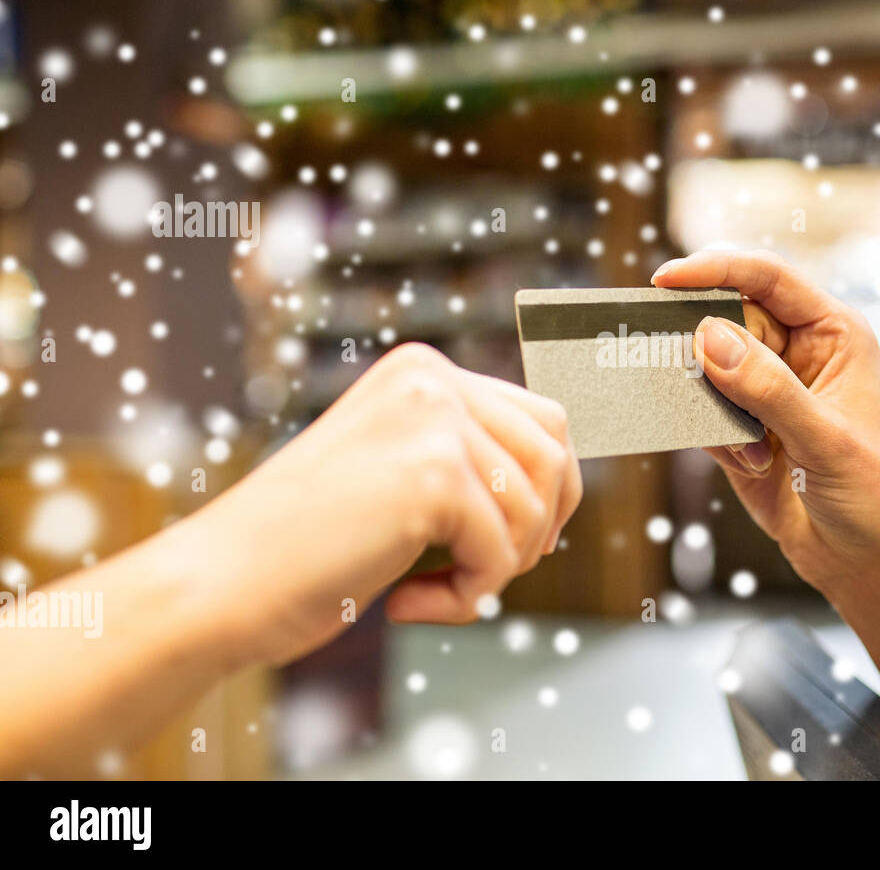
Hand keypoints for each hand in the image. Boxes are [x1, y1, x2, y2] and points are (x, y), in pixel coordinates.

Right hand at [198, 342, 581, 663]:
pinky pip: (502, 554)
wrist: (222, 582)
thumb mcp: (398, 474)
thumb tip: (561, 484)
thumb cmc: (308, 545)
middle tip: (478, 575)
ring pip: (535, 509)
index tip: (511, 546)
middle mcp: (432, 379)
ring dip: (497, 568)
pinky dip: (468, 597)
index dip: (550, 492)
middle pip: (555, 456)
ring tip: (437, 593)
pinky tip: (404, 604)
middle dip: (536, 530)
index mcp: (423, 370)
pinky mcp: (434, 475)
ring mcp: (433, 421)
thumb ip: (467, 459)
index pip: (545, 420)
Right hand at [653, 251, 879, 597]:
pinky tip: (755, 466)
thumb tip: (708, 337)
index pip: (768, 278)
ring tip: (755, 448)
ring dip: (714, 404)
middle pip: (727, 319)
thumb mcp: (826, 440)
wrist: (870, 564)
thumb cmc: (876, 497)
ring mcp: (768, 389)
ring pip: (707, 365)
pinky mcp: (743, 425)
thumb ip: (767, 388)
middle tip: (701, 386)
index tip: (665, 280)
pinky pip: (703, 410)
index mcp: (834, 333)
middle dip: (707, 353)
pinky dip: (714, 436)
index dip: (716, 270)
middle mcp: (798, 352)